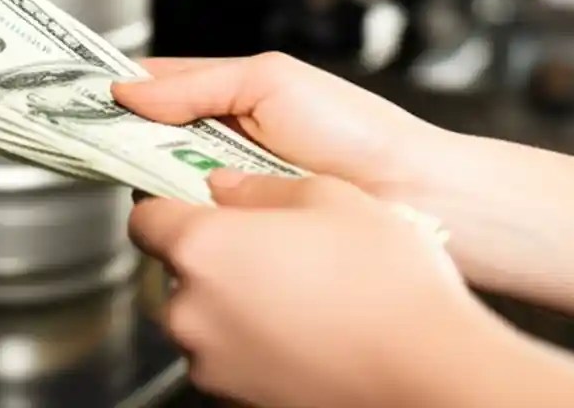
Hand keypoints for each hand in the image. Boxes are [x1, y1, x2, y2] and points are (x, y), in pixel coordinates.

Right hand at [112, 53, 455, 210]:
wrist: (412, 195)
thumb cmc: (357, 130)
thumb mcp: (269, 80)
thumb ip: (196, 83)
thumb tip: (128, 88)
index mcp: (228, 90)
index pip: (153, 82)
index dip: (113, 86)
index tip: (71, 90)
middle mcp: (221, 137)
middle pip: (147, 133)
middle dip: (121, 133)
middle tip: (89, 134)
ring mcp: (226, 181)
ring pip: (160, 175)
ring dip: (150, 172)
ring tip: (141, 165)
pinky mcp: (236, 224)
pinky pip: (188, 213)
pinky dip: (176, 208)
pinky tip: (174, 205)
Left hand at [131, 171, 509, 407]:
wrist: (429, 373)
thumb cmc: (385, 285)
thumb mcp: (327, 196)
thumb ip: (259, 186)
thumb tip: (226, 187)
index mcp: (201, 249)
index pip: (144, 216)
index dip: (167, 202)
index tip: (190, 198)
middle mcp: (190, 309)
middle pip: (177, 269)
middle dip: (211, 253)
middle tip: (266, 244)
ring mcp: (210, 361)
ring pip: (202, 314)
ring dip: (232, 299)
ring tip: (296, 290)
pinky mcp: (233, 397)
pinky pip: (228, 354)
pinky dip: (251, 340)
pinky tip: (303, 328)